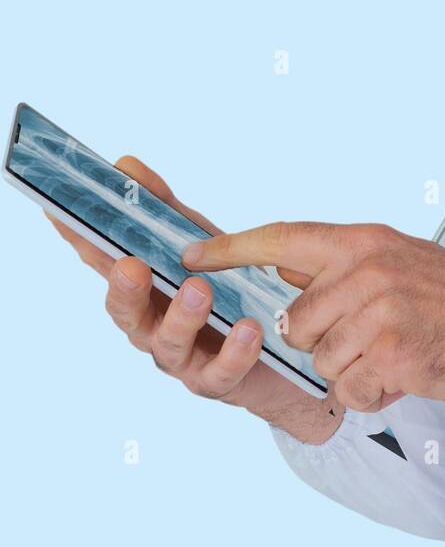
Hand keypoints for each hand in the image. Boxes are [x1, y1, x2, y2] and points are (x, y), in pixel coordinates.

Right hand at [43, 157, 337, 434]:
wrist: (277, 344)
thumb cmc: (224, 287)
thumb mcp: (195, 240)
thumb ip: (162, 207)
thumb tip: (127, 166)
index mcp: (141, 289)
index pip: (103, 262)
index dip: (81, 241)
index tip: (63, 215)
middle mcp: (152, 325)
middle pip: (125, 312)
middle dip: (124, 289)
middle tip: (131, 266)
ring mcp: (182, 356)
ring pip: (169, 344)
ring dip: (181, 317)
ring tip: (198, 290)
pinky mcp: (218, 380)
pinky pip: (220, 372)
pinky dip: (234, 352)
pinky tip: (248, 329)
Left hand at [180, 219, 444, 414]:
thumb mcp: (402, 262)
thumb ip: (346, 267)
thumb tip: (285, 274)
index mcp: (367, 240)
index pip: (282, 237)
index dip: (232, 248)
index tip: (191, 254)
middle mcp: (368, 267)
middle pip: (294, 319)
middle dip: (321, 344)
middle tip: (371, 343)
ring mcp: (379, 309)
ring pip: (319, 358)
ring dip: (351, 373)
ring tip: (396, 358)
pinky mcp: (391, 353)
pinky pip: (348, 389)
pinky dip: (371, 395)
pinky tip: (406, 376)